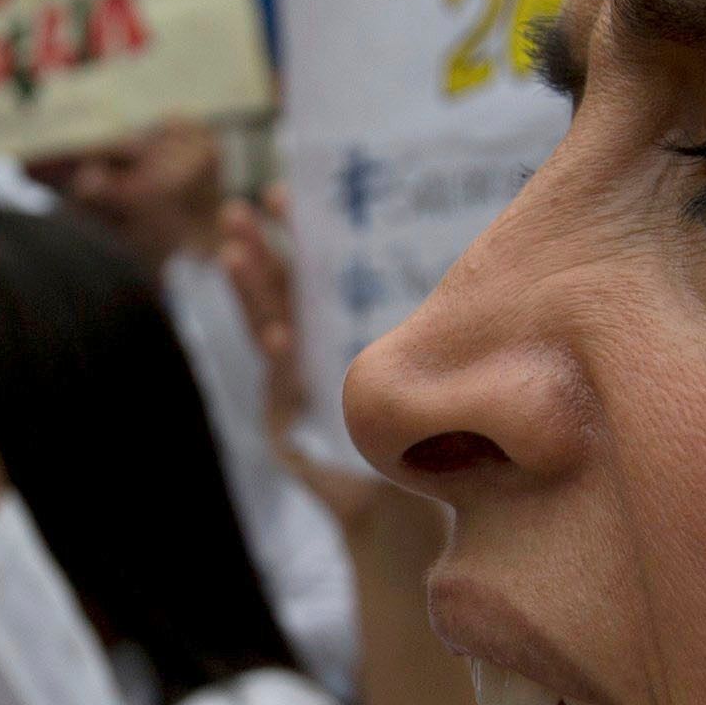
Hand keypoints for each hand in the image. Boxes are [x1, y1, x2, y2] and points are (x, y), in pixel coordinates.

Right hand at [217, 188, 402, 539]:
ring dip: (249, 291)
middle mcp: (307, 354)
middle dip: (257, 249)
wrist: (402, 512)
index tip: (284, 193)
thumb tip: (471, 252)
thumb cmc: (424, 435)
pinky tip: (281, 339)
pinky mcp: (287, 426)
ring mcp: (290, 388)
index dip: (293, 235)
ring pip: (265, 328)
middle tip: (241, 207)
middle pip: (277, 292)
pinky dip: (281, 360)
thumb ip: (417, 324)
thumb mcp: (417, 363)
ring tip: (234, 252)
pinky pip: (282, 386)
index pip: (308, 273)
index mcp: (334, 331)